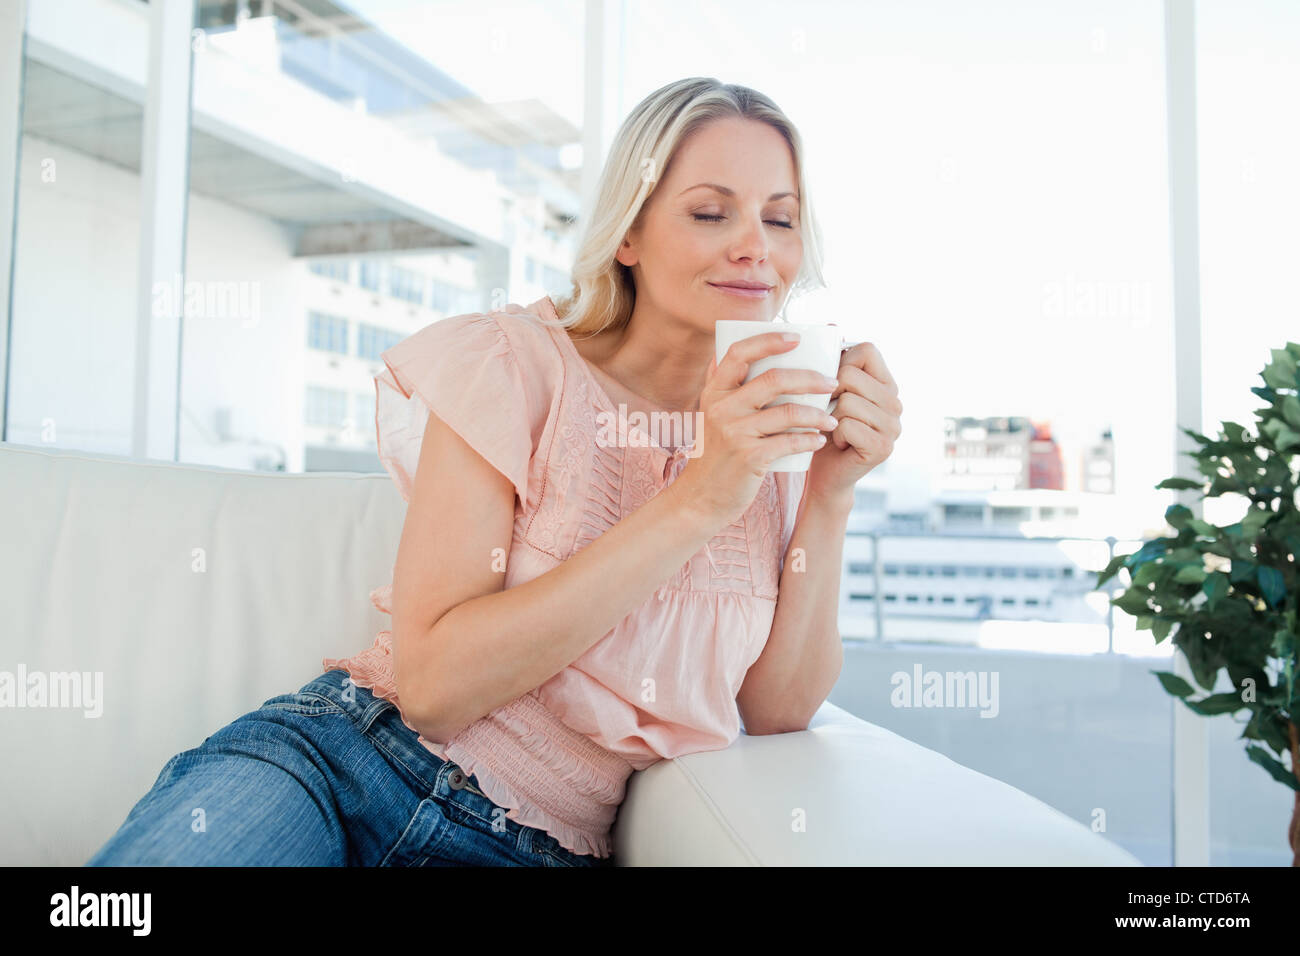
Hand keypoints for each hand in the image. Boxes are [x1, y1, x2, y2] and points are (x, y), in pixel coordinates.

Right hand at [671, 331, 837, 527]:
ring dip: (817, 414)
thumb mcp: (709, 415)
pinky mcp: (749, 457)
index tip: (796, 337)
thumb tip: (731, 350)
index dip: (768, 340)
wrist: (701, 498)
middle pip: (773, 379)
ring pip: (788, 412)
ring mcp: (734, 432)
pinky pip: (789, 442)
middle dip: (810, 378)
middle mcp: (721, 408)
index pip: (739, 353)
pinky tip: (820, 441)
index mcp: (714, 391)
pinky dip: (809, 440)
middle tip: (833, 382)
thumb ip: (720, 385)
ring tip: (832, 419)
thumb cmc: (715, 454)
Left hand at [806, 341, 901, 500]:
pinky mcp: (883, 447)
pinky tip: (839, 444)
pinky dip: (834, 435)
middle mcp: (896, 403)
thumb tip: (831, 324)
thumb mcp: (826, 390)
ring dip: (829, 417)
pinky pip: (847, 425)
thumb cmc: (821, 427)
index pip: (866, 349)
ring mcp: (894, 426)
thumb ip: (833, 360)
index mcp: (886, 383)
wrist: (825, 474)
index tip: (832, 383)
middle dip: (829, 393)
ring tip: (834, 430)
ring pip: (847, 401)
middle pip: (851, 375)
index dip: (841, 361)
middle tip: (829, 413)